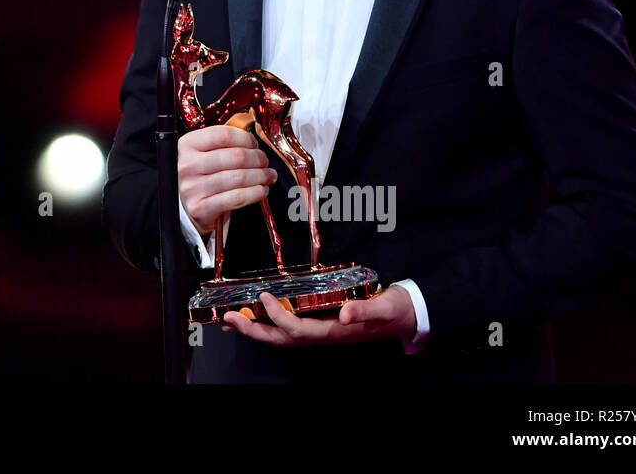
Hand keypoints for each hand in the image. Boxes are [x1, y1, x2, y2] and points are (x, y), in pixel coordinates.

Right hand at [178, 125, 278, 235]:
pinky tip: (261, 190)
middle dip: (258, 158)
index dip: (245, 138)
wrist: (188, 206)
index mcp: (188, 145)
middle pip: (235, 156)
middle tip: (265, 162)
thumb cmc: (202, 176)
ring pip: (239, 178)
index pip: (223, 135)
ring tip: (268, 176)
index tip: (255, 144)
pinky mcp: (201, 208)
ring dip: (261, 176)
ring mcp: (192, 188)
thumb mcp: (205, 153)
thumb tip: (253, 140)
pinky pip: (237, 198)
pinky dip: (255, 193)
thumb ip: (224, 143)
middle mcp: (187, 165)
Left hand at [222, 284, 417, 345]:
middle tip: (229, 319)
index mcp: (335, 331)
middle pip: (282, 338)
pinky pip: (288, 329)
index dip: (279, 316)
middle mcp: (323, 334)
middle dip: (254, 330)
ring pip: (282, 336)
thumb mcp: (385, 308)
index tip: (264, 297)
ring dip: (256, 329)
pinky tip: (254, 316)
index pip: (299, 329)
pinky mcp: (320, 324)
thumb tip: (345, 312)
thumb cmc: (395, 311)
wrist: (406, 316)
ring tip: (231, 321)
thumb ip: (366, 311)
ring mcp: (320, 331)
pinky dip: (268, 324)